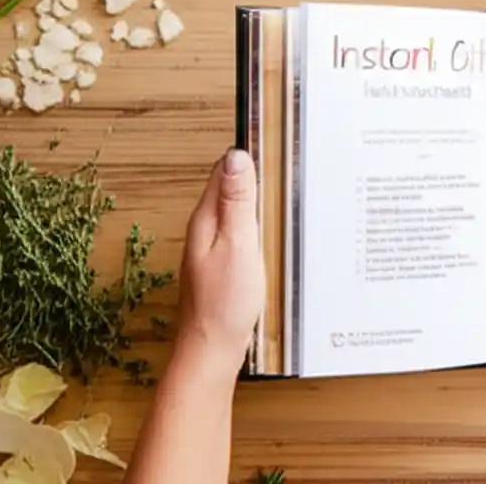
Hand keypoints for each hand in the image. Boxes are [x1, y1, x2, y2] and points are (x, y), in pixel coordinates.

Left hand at [176, 149, 265, 374]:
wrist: (212, 350)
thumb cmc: (224, 304)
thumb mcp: (237, 245)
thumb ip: (237, 202)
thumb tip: (236, 158)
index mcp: (206, 219)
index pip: (222, 170)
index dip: (245, 152)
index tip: (270, 135)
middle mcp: (204, 229)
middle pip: (228, 187)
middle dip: (252, 170)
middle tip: (280, 152)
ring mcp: (211, 248)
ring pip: (235, 210)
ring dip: (254, 195)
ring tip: (279, 180)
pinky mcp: (222, 265)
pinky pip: (239, 232)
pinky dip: (255, 222)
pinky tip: (270, 227)